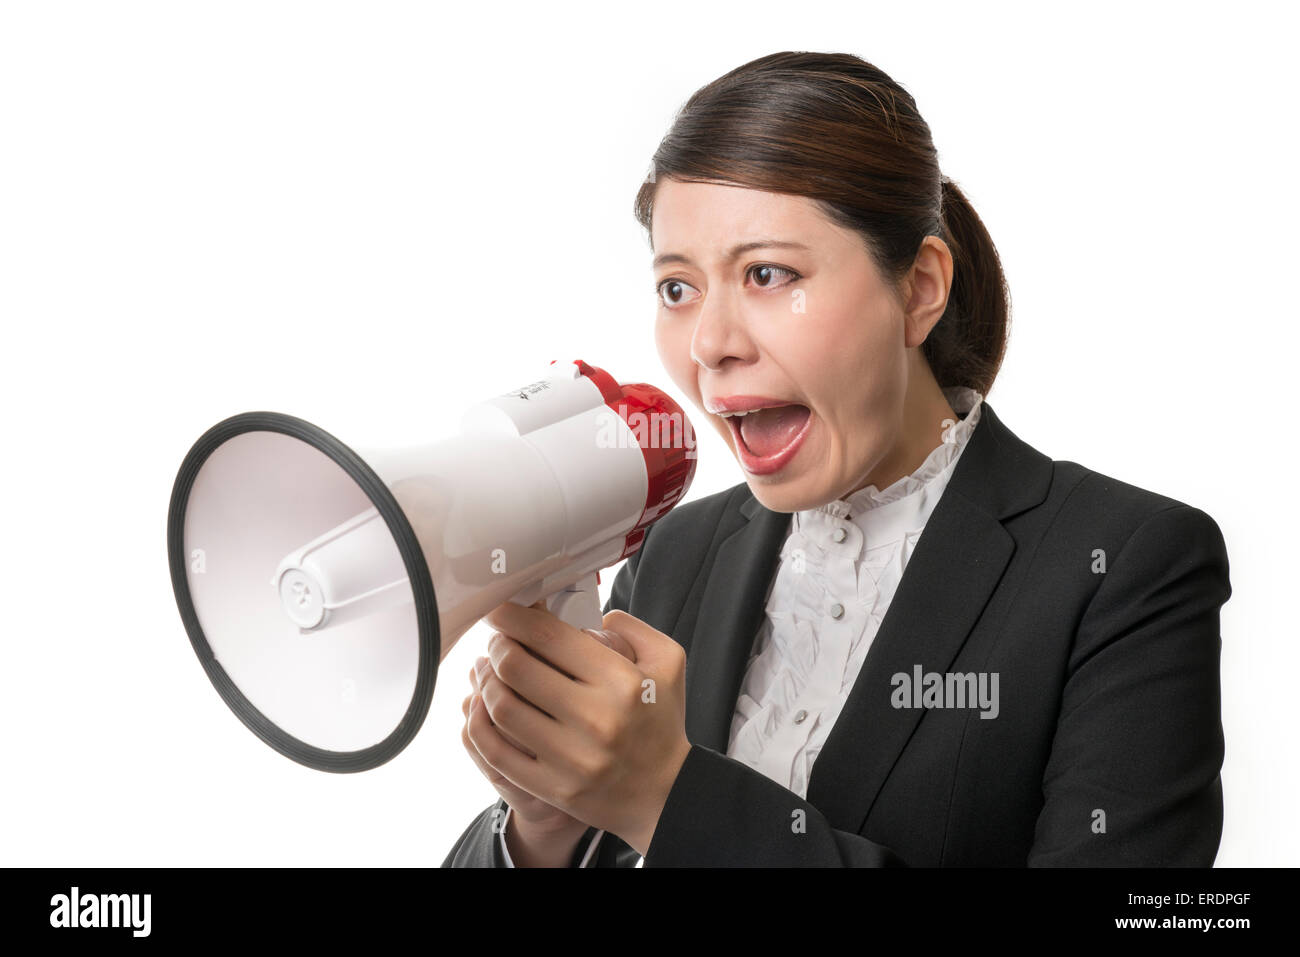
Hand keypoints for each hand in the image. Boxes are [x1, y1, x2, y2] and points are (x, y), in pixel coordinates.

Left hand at [465, 602, 692, 856]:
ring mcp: (572, 758)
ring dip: (486, 682)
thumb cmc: (660, 720)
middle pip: (516, 668)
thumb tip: (587, 616)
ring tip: (489, 672)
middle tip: (498, 642)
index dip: (514, 618)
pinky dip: (479, 724)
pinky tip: (482, 708)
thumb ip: (630, 628)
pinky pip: (497, 752)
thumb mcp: (667, 663)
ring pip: (501, 707)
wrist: (666, 793)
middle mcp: (596, 718)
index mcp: (622, 681)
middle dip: (498, 646)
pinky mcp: (554, 788)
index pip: (549, 637)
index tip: (500, 611)